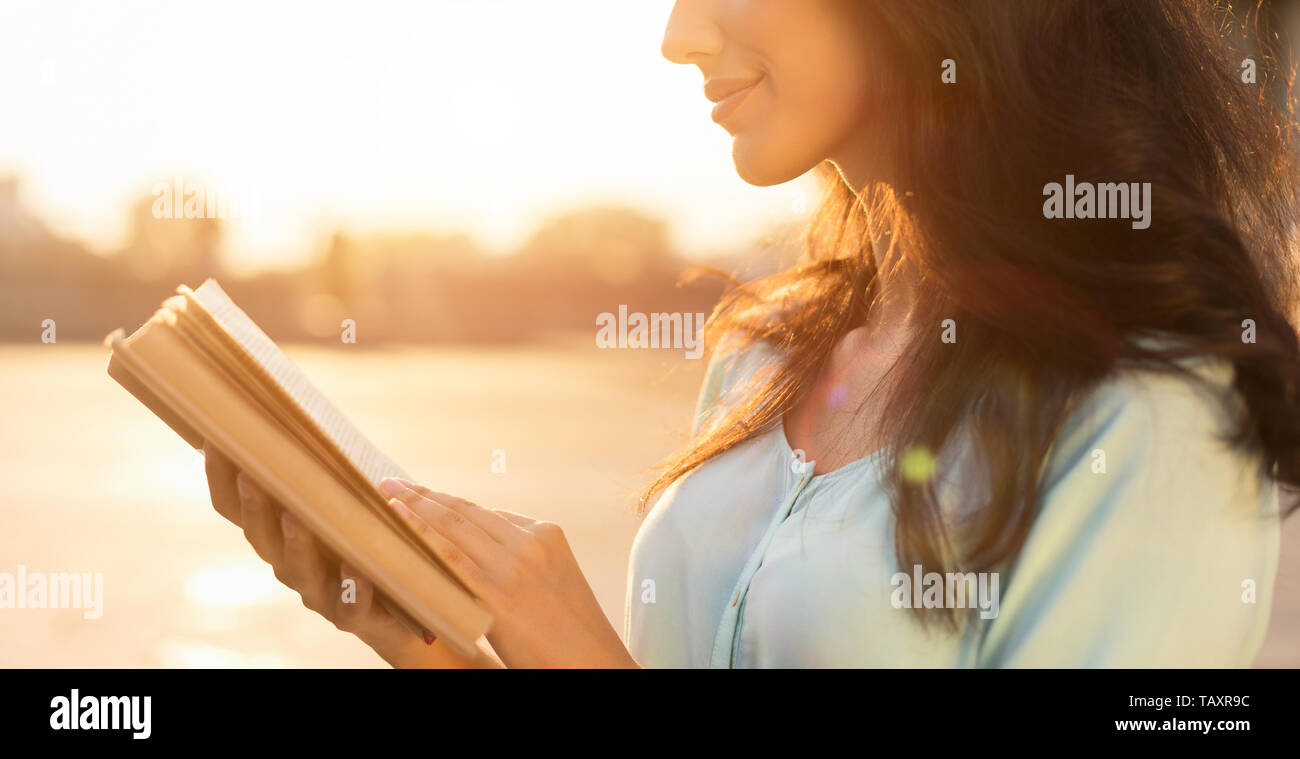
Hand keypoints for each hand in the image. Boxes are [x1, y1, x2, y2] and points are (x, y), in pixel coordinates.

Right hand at [202, 442, 500, 667]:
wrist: (401, 601)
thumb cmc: (364, 535)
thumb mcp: (341, 498)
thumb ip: (322, 468)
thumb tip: (298, 410)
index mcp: (276, 531)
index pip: (234, 503)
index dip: (220, 474)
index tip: (215, 437)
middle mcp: (287, 562)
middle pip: (258, 535)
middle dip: (254, 504)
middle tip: (253, 472)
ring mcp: (318, 591)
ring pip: (296, 569)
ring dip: (296, 543)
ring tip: (296, 518)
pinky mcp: (355, 615)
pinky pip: (349, 605)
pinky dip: (353, 587)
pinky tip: (357, 566)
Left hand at [379, 477, 638, 667]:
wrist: (594, 664)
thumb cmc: (573, 636)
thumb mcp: (556, 583)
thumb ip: (524, 562)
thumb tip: (483, 555)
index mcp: (547, 534)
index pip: (486, 513)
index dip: (448, 502)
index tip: (422, 494)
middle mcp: (531, 541)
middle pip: (466, 511)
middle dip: (425, 494)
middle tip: (392, 483)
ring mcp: (514, 566)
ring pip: (454, 525)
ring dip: (415, 505)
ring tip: (386, 493)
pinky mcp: (498, 594)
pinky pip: (450, 555)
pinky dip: (421, 531)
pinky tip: (398, 518)